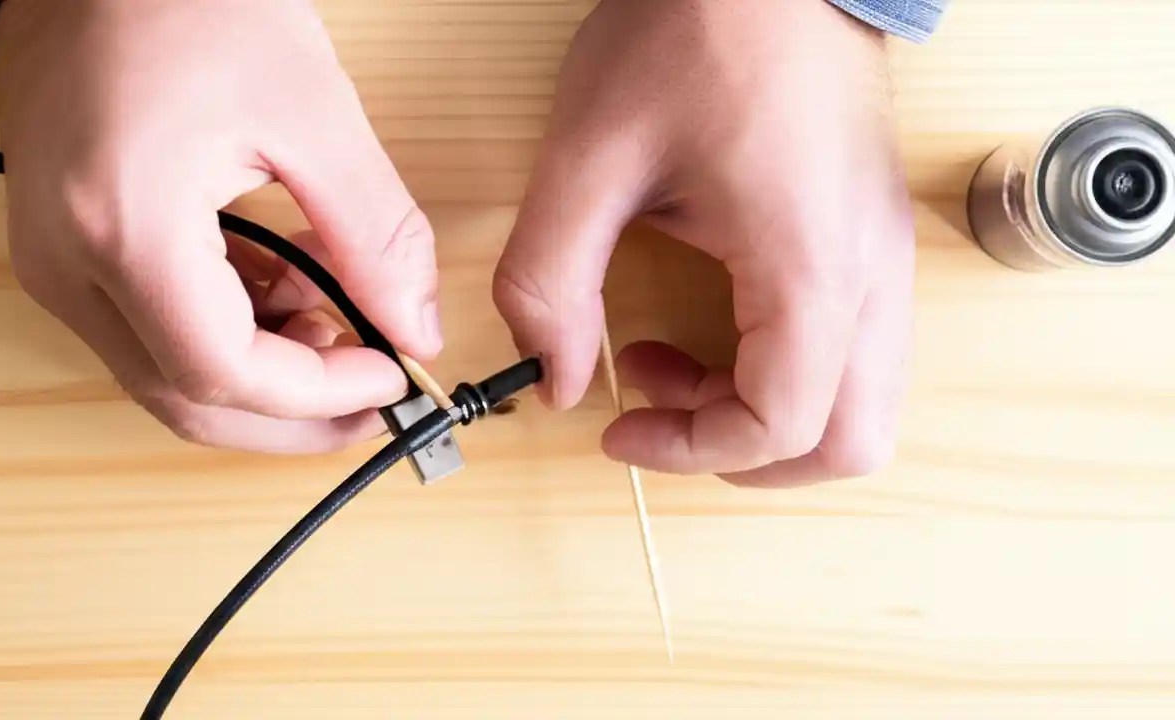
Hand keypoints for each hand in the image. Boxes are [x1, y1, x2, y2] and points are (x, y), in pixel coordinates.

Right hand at [0, 0, 440, 452]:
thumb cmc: (182, 1)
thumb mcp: (311, 111)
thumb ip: (375, 232)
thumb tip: (416, 327)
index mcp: (125, 228)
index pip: (226, 374)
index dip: (319, 396)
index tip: (390, 375)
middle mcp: (69, 264)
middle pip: (187, 402)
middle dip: (292, 416)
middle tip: (373, 394)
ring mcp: (56, 262)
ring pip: (165, 375)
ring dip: (262, 375)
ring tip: (339, 322)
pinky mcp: (66, 249)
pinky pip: (148, 330)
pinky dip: (225, 333)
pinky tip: (286, 291)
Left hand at [493, 0, 914, 486]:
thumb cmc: (696, 33)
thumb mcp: (588, 158)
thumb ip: (550, 281)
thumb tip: (556, 378)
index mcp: (809, 264)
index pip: (780, 424)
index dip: (689, 450)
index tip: (618, 426)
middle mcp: (871, 275)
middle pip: (848, 442)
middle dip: (745, 455)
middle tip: (660, 413)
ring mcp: (884, 258)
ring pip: (859, 404)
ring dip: (765, 414)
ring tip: (672, 360)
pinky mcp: (871, 238)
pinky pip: (852, 352)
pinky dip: (785, 372)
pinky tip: (713, 320)